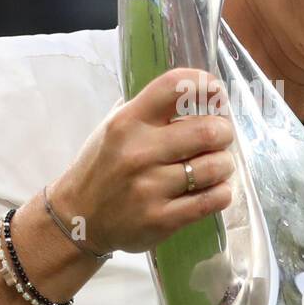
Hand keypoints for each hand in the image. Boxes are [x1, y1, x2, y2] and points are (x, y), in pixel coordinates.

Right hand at [50, 68, 235, 254]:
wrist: (78, 217)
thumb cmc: (102, 166)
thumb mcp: (113, 126)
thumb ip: (148, 108)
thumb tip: (194, 91)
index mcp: (128, 121)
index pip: (175, 87)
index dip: (206, 85)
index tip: (217, 94)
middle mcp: (139, 152)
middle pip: (208, 130)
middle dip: (224, 131)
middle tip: (221, 137)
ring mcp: (150, 188)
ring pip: (215, 166)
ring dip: (225, 164)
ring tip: (217, 166)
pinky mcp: (161, 219)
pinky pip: (212, 200)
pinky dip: (222, 192)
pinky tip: (214, 188)